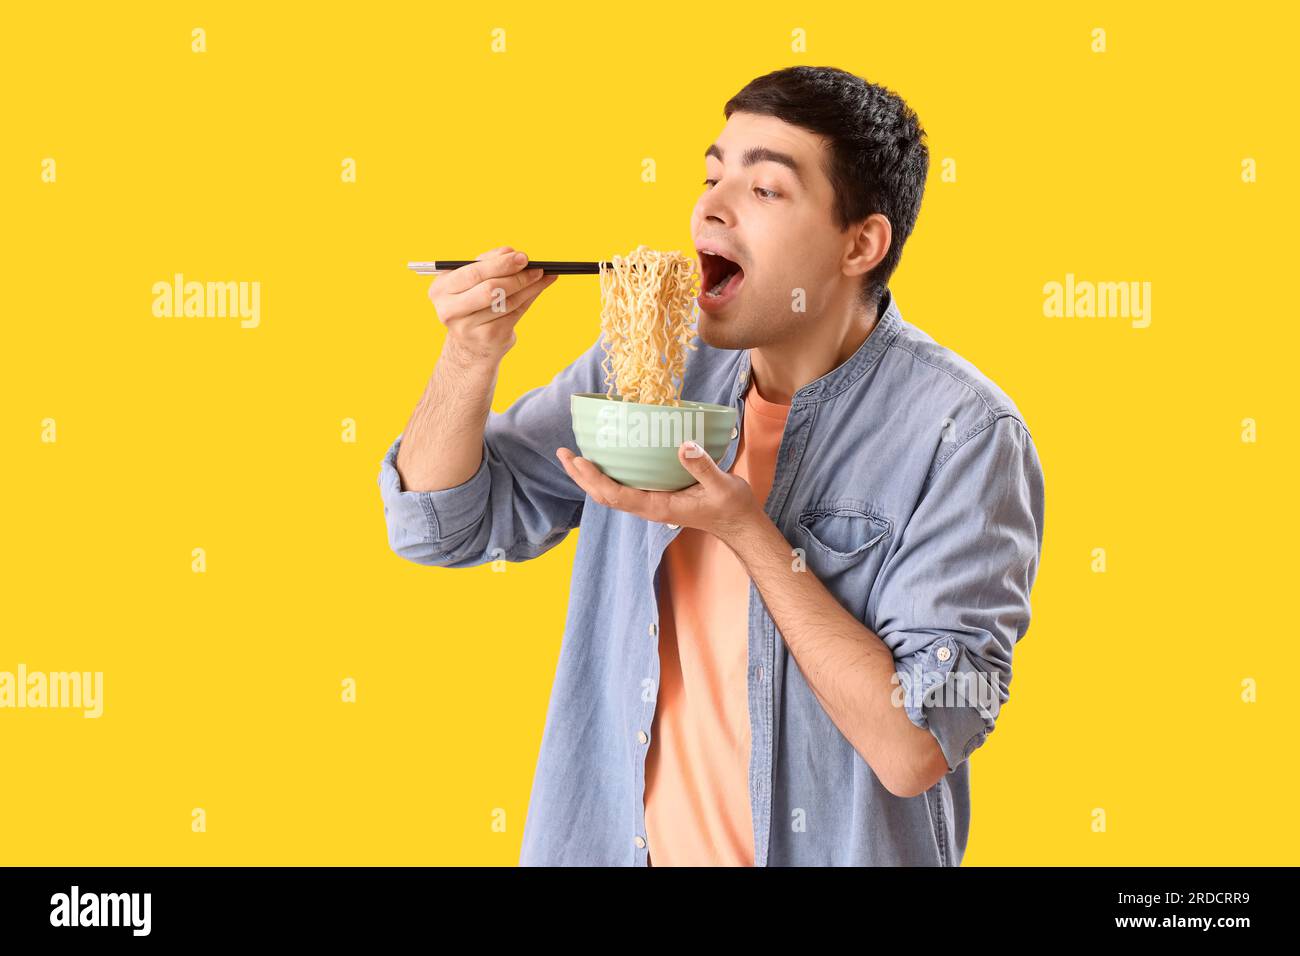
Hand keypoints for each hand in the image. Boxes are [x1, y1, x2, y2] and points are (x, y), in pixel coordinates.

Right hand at [428, 246, 559, 364]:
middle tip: (536, 267)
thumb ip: (490, 264)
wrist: (470, 346)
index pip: (473, 273)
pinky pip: (513, 313)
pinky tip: (538, 289)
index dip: (500, 264)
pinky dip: (528, 298)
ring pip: (505, 301)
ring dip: (528, 286)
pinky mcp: (487, 338)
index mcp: (440, 289)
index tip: (522, 256)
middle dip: (516, 276)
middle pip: (489, 289)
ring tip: (543, 275)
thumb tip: (514, 253)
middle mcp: (449, 309)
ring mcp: (467, 327)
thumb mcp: (473, 281)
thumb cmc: (473, 304)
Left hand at [555, 440, 763, 545]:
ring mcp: (651, 503)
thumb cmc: (731, 507)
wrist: (739, 523)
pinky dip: (608, 474)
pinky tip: (605, 460)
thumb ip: (703, 466)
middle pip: (604, 495)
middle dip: (581, 476)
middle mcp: (649, 507)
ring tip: (574, 456)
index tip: (578, 460)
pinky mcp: (657, 497)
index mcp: (658, 507)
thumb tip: (683, 446)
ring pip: (611, 492)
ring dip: (590, 476)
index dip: (593, 478)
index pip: (615, 495)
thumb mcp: (722, 484)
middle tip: (564, 452)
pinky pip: (624, 487)